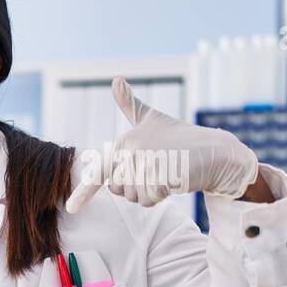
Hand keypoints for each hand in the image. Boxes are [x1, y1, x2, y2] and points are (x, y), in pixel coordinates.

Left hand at [65, 76, 259, 211]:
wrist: (215, 151)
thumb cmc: (180, 137)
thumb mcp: (152, 119)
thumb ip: (130, 104)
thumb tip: (116, 79)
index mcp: (124, 141)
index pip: (100, 171)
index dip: (84, 192)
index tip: (71, 208)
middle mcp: (131, 151)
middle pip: (118, 189)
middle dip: (135, 187)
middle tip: (156, 170)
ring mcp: (146, 164)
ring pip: (133, 197)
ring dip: (149, 193)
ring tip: (166, 173)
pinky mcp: (162, 176)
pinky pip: (149, 200)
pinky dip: (160, 197)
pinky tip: (173, 181)